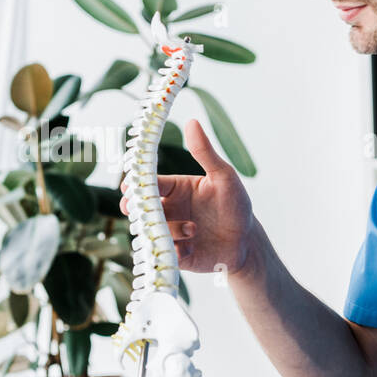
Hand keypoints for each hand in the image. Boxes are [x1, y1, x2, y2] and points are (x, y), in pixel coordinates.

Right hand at [120, 119, 253, 274]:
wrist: (247, 242)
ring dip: (170, 230)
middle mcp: (169, 209)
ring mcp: (171, 232)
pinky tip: (193, 248)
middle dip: (133, 208)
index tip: (129, 186)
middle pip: (141, 207)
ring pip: (153, 230)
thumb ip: (205, 152)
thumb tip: (192, 121)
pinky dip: (176, 249)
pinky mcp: (176, 254)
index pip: (150, 183)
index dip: (137, 184)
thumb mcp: (224, 176)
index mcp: (176, 188)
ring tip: (194, 230)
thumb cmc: (236, 205)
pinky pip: (165, 252)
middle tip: (132, 209)